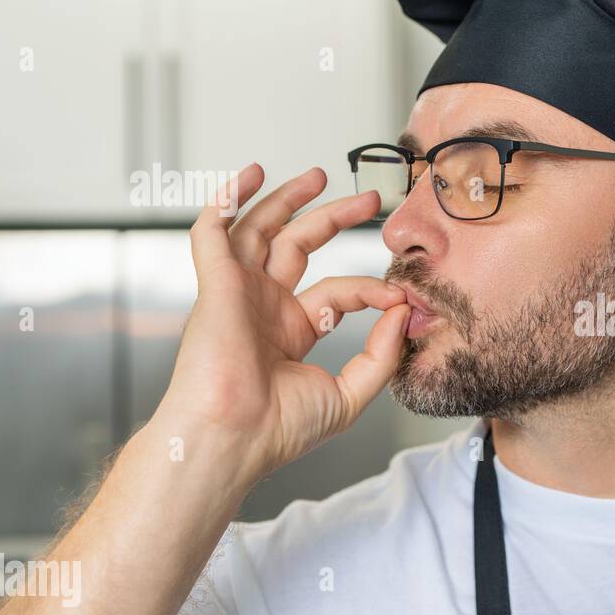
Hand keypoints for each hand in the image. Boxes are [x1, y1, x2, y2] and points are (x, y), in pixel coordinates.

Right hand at [156, 164, 409, 481]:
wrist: (234, 439)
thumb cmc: (280, 429)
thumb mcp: (349, 393)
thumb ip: (382, 354)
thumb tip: (403, 312)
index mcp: (291, 331)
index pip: (337, 291)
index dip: (369, 289)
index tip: (399, 294)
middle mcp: (263, 306)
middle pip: (298, 246)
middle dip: (332, 217)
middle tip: (368, 198)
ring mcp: (237, 293)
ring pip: (259, 229)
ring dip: (284, 198)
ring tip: (317, 174)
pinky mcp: (215, 285)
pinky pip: (212, 233)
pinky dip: (225, 202)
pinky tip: (247, 176)